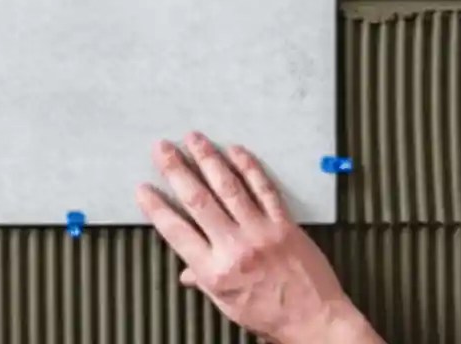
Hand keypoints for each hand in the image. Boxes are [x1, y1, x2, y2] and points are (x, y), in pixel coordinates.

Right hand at [137, 132, 382, 343]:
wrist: (316, 322)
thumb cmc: (271, 317)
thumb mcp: (228, 304)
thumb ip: (204, 280)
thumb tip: (185, 272)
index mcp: (215, 272)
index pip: (176, 232)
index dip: (156, 207)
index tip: (143, 189)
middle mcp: (235, 248)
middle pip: (198, 200)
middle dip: (177, 170)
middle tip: (162, 149)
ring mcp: (261, 232)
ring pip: (229, 187)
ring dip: (208, 159)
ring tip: (194, 139)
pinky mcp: (284, 224)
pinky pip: (264, 189)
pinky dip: (249, 167)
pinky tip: (235, 150)